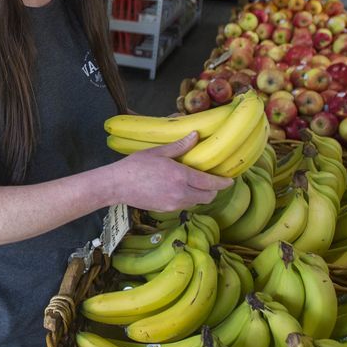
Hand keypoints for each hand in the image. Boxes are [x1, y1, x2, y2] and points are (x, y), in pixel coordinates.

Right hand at [109, 132, 233, 211]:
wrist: (117, 185)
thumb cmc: (135, 166)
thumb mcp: (158, 153)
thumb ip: (179, 146)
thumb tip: (195, 136)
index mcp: (180, 176)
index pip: (210, 183)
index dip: (222, 183)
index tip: (230, 180)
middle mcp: (180, 193)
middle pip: (207, 197)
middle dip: (213, 190)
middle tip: (212, 181)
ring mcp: (173, 204)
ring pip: (196, 202)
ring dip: (200, 195)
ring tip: (195, 184)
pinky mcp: (166, 210)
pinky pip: (184, 205)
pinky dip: (187, 198)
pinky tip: (179, 189)